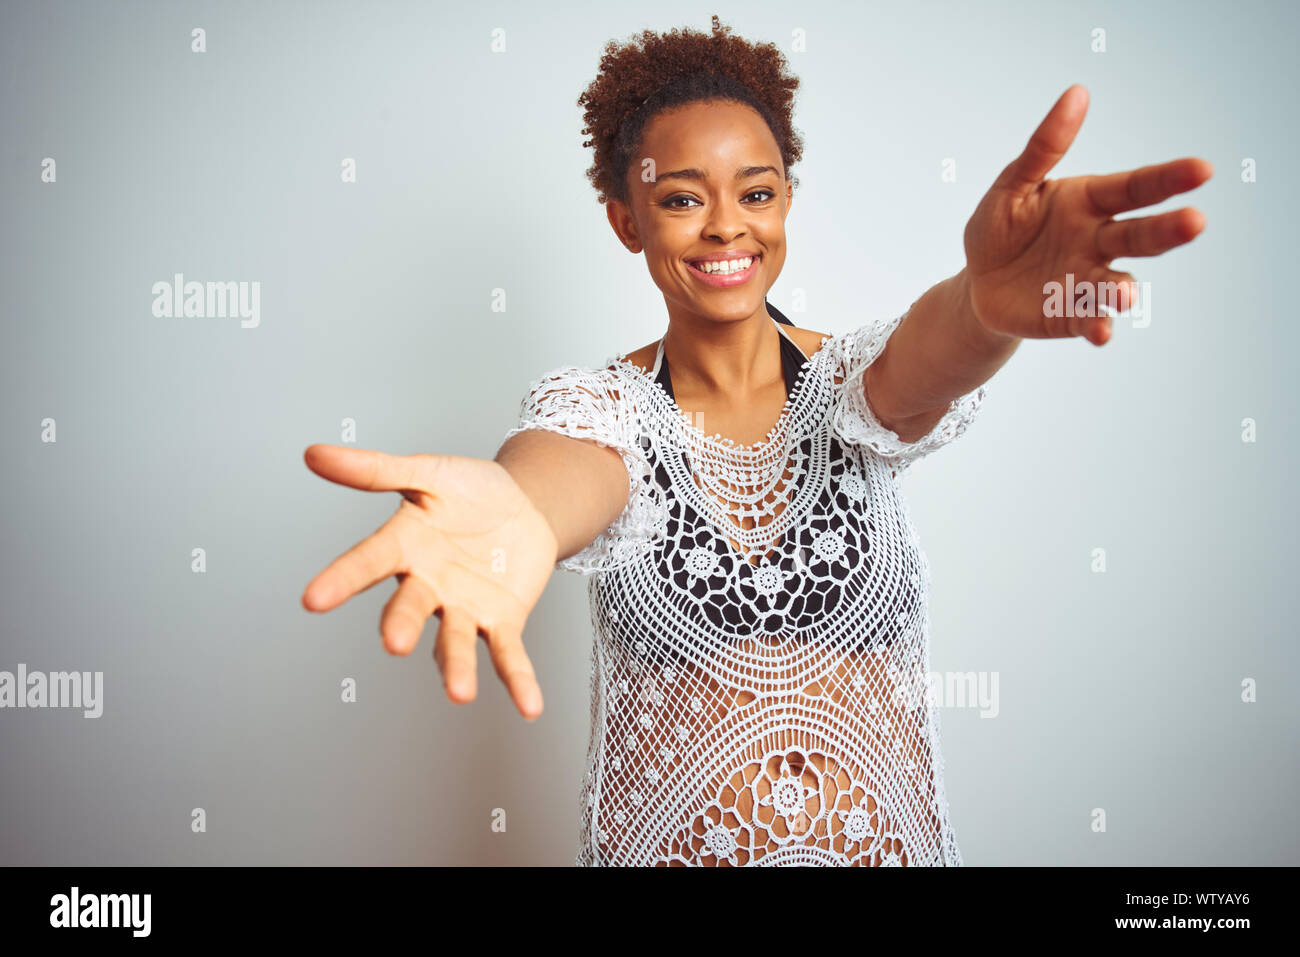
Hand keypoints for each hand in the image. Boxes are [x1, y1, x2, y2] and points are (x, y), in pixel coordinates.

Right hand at [301, 445, 558, 720]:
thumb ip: (375, 469)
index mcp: (404, 546)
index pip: (367, 562)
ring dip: (456, 667)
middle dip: (403, 624)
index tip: (312, 599)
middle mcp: (427, 585)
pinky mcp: (502, 621)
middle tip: (394, 642)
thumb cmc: (469, 490)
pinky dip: (519, 680)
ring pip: (455, 641)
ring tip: (459, 693)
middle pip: (411, 608)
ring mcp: (463, 608)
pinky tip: (530, 707)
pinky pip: (508, 654)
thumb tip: (314, 452)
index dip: (342, 579)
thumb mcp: (428, 472)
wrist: (525, 504)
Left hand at [963, 84, 1211, 344]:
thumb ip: (1045, 147)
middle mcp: (1099, 241)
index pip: (1134, 188)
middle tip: (1196, 222)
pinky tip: (1102, 331)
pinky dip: (1097, 325)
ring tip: (1126, 291)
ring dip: (1124, 287)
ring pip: (1116, 281)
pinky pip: (1088, 320)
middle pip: (1139, 235)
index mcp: (1090, 202)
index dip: (1168, 179)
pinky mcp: (1070, 315)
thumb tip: (1077, 92)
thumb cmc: (999, 229)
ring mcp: (1086, 280)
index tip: (1202, 169)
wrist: (978, 284)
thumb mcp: (1012, 186)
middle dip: (1168, 230)